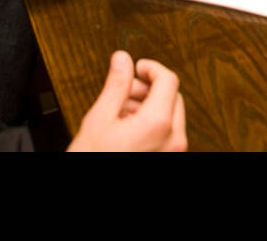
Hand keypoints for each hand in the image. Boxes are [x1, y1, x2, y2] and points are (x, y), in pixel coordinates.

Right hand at [67, 50, 187, 151]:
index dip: (152, 67)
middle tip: (126, 89)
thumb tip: (122, 60)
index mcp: (159, 123)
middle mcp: (174, 139)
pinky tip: (128, 130)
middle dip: (150, 88)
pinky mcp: (169, 161)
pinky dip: (153, 125)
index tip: (137, 67)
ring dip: (150, 106)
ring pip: (172, 116)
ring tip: (120, 113)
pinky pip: (168, 135)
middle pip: (173, 97)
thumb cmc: (93, 162)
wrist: (92, 206)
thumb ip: (115, 86)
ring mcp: (174, 153)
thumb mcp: (99, 120)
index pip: (168, 80)